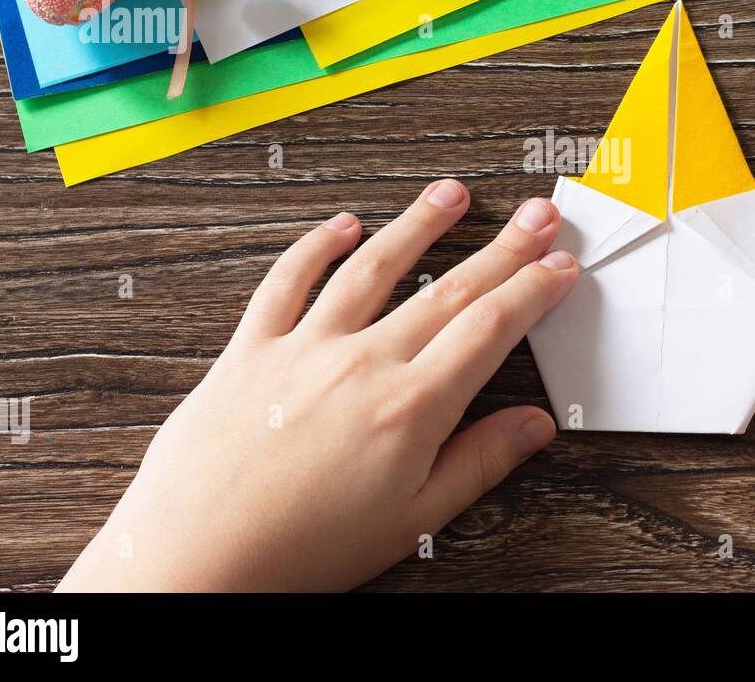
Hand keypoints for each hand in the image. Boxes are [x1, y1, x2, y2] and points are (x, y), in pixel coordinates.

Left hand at [58, 181, 577, 591]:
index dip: (534, 290)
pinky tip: (340, 225)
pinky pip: (286, 282)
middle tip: (539, 213)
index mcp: (409, 408)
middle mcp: (361, 363)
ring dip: (418, 225)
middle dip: (505, 246)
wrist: (194, 560)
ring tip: (451, 194)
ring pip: (372, 267)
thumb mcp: (410, 521)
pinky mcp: (250, 349)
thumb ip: (478, 464)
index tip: (560, 265)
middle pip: (449, 288)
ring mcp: (303, 348)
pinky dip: (315, 246)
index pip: (490, 328)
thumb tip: (534, 427)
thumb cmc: (301, 552)